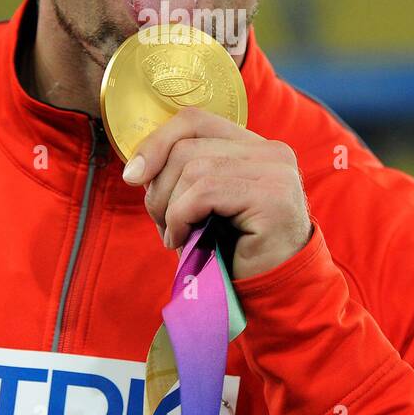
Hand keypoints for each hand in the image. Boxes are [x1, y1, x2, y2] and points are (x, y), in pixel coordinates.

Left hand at [121, 107, 312, 280]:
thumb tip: (137, 168)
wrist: (280, 294)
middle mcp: (269, 151)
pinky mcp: (272, 196)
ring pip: (192, 169)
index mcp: (253, 146)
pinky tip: (183, 241)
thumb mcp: (207, 207)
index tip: (133, 176)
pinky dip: (181, 217)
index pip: (195, 120)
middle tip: (162, 224)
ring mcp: (274, 171)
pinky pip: (204, 193)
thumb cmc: (237, 252)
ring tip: (175, 236)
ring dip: (170, 208)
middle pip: (186, 147)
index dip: (155, 142)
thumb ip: (185, 177)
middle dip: (159, 188)